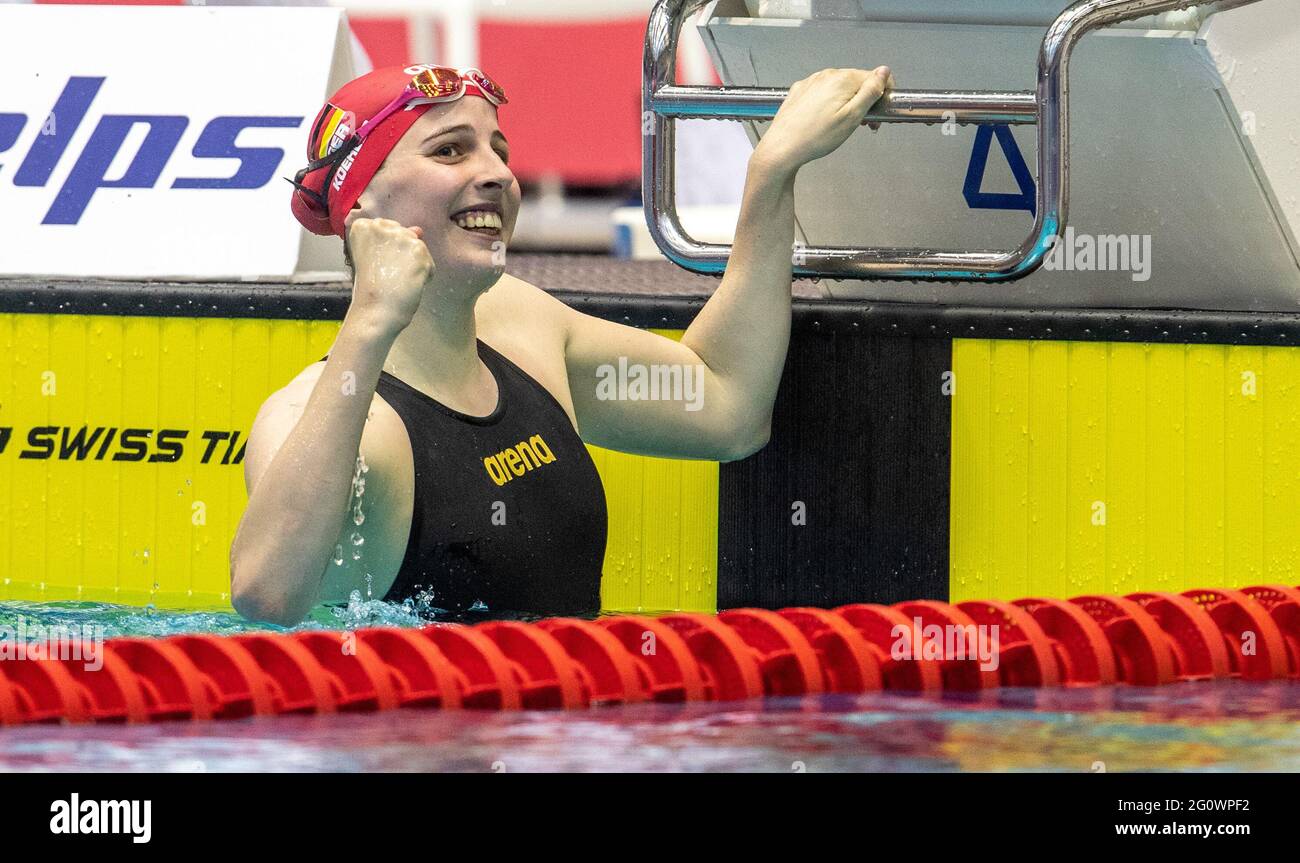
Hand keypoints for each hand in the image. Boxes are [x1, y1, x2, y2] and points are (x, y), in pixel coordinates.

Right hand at [345, 217, 433, 335]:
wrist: (376, 311)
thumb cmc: (371, 290)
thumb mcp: (373, 258)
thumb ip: (393, 240)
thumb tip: (418, 230)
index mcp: (363, 226)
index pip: (387, 228)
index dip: (386, 250)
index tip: (377, 265)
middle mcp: (380, 226)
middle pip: (404, 235)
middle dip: (402, 255)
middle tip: (387, 275)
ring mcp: (400, 236)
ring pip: (418, 249)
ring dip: (414, 266)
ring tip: (397, 281)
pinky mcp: (418, 250)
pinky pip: (429, 262)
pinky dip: (424, 276)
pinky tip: (408, 285)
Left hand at [754, 66, 895, 172]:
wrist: (782, 148)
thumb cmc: (817, 137)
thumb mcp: (852, 117)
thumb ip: (870, 91)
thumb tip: (884, 71)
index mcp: (842, 79)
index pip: (875, 77)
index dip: (882, 94)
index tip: (879, 113)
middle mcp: (826, 74)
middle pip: (856, 81)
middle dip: (865, 100)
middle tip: (864, 124)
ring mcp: (811, 82)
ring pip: (839, 87)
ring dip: (847, 101)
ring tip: (843, 124)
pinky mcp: (799, 91)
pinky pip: (822, 92)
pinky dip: (829, 102)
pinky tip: (824, 120)